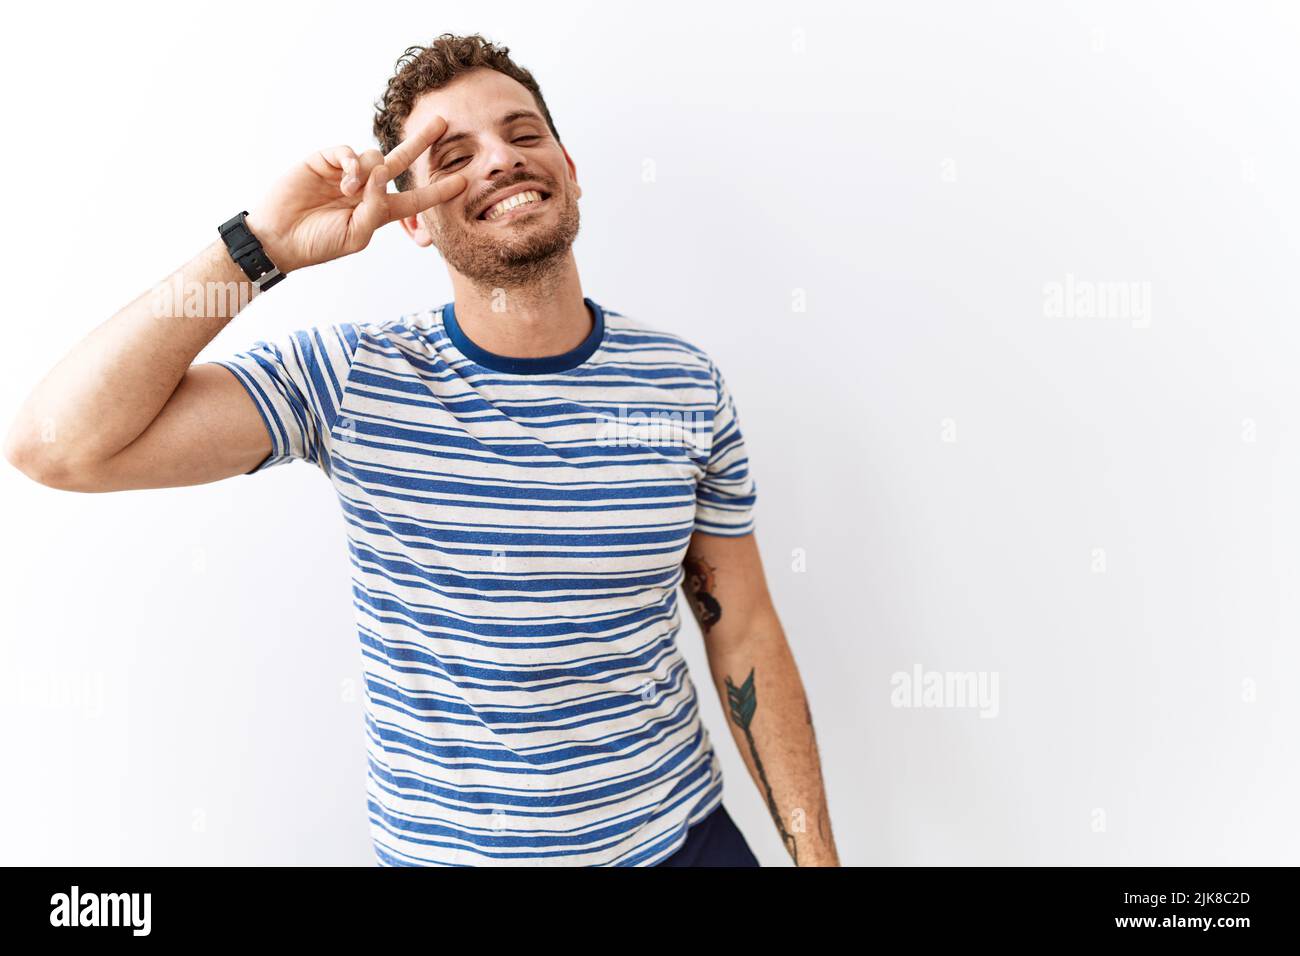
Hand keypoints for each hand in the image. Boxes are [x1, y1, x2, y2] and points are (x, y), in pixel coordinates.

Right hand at [243, 115, 466, 273]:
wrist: (279, 238)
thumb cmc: (318, 243)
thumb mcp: (356, 235)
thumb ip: (375, 208)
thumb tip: (383, 173)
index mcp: (378, 211)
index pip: (415, 198)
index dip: (437, 190)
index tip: (463, 182)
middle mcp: (366, 188)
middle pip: (401, 161)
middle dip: (421, 142)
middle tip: (443, 122)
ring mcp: (346, 173)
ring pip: (373, 156)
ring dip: (366, 172)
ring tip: (348, 191)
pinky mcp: (324, 161)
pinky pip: (347, 150)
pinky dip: (351, 161)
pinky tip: (345, 178)